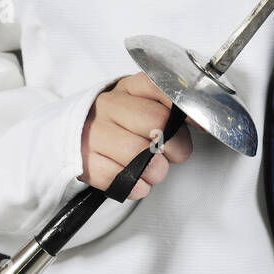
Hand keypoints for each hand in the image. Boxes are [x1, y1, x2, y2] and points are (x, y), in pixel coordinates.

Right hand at [80, 72, 192, 199]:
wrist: (71, 133)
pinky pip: (116, 178)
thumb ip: (168, 109)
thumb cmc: (116, 122)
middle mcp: (109, 105)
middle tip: (173, 155)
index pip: (163, 89)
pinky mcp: (83, 160)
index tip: (202, 125)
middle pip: (157, 122)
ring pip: (136, 154)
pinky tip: (138, 182)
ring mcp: (93, 132)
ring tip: (154, 171)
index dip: (188, 109)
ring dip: (155, 171)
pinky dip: (135, 186)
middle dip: (175, 146)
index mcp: (129, 87)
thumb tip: (202, 122)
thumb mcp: (139, 104)